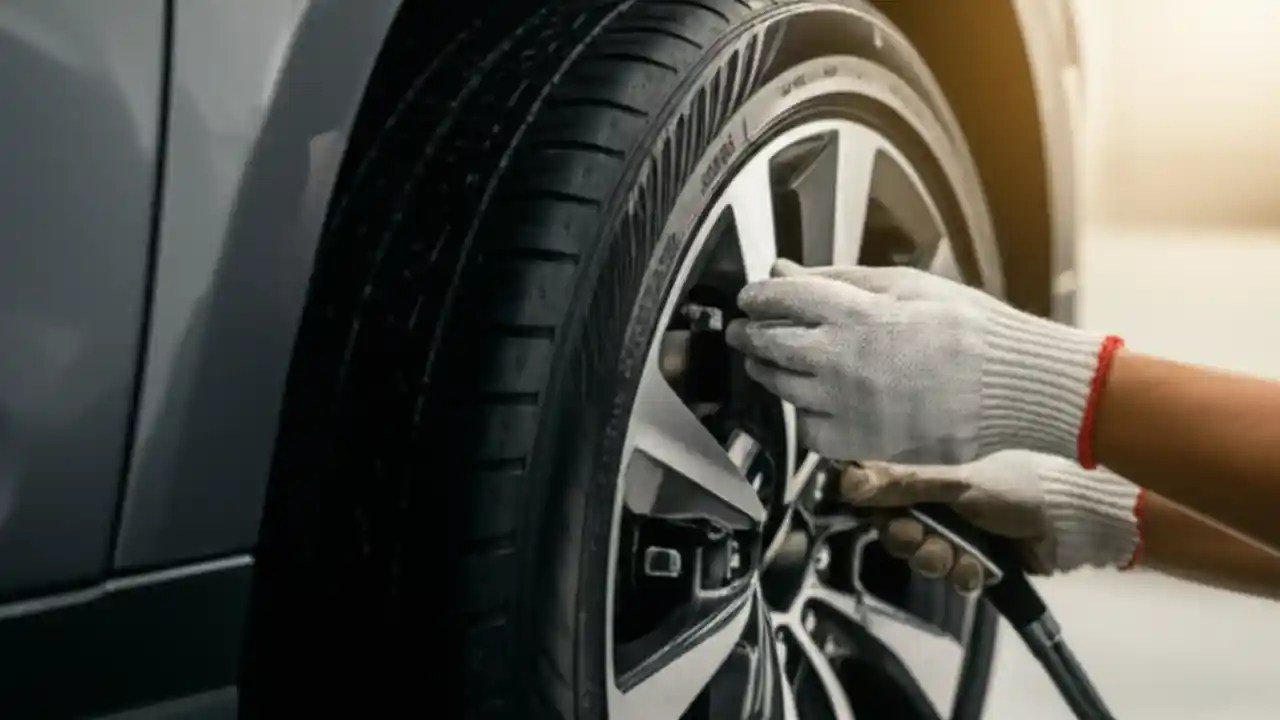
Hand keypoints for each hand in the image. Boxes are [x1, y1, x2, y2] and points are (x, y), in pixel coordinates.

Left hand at [726, 259, 1113, 464]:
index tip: (751, 298)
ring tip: (770, 363)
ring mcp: (845, 404)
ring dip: (768, 372)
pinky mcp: (859, 442)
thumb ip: (838, 278)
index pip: (779, 299)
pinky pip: (809, 431)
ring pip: (781, 388)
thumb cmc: (968, 327)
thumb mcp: (905, 284)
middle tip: (746, 331)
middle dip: (751, 334)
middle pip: (770, 344)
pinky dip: (803, 416)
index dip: (757, 297)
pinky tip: (810, 403)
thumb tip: (784, 269)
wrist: (1014, 385)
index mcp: (852, 312)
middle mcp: (839, 359)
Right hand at [841, 451, 1141, 591]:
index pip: (877, 491)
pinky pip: (951, 576)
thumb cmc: (1012, 485)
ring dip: (938, 560)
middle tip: (923, 537)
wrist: (1069, 521)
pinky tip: (979, 570)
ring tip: (959, 557)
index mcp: (924, 475)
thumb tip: (847, 483)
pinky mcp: (973, 560)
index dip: (871, 507)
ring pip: (921, 557)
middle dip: (909, 539)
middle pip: (894, 529)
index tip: (875, 513)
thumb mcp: (956, 482)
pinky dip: (964, 575)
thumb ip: (903, 483)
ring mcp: (953, 532)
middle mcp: (932, 502)